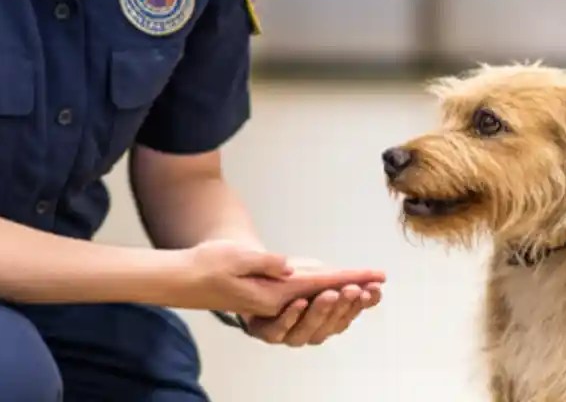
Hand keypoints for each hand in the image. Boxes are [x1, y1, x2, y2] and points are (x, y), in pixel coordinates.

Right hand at [171, 241, 383, 318]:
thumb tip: (289, 267)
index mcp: (271, 294)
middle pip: (323, 302)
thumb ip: (264, 262)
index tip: (374, 276)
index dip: (348, 279)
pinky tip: (342, 294)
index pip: (318, 286)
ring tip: (368, 290)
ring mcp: (274, 307)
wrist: (187, 279)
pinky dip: (329, 301)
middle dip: (352, 292)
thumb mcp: (235, 257)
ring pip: (318, 309)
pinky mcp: (272, 303)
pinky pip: (308, 307)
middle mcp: (276, 306)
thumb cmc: (209, 265)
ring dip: (344, 300)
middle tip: (377, 282)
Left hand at [241, 259, 383, 346]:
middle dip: (342, 307)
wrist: (254, 271)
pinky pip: (278, 331)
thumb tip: (381, 279)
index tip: (372, 289)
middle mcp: (309, 331)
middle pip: (330, 326)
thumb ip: (349, 279)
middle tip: (350, 289)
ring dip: (319, 313)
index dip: (361, 304)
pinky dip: (289, 318)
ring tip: (328, 294)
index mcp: (326, 319)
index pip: (349, 315)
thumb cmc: (291, 276)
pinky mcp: (265, 332)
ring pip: (307, 332)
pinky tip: (298, 302)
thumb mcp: (322, 273)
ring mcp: (288, 334)